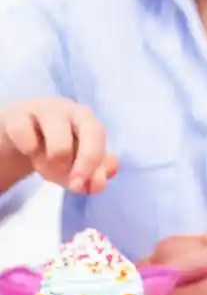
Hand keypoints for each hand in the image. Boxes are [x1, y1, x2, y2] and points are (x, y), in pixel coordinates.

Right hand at [0, 98, 117, 193]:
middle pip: (92, 129)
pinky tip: (28, 150)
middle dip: (86, 160)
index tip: (81, 186)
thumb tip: (101, 183)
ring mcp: (45, 109)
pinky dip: (27, 147)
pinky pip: (24, 131)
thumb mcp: (72, 166)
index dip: (94, 163)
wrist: (16, 135)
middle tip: (73, 183)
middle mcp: (72, 110)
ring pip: (58, 133)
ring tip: (43, 165)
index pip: (100, 137)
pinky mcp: (17, 114)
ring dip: (52, 159)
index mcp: (88, 121)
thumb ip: (91, 176)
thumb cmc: (50, 150)